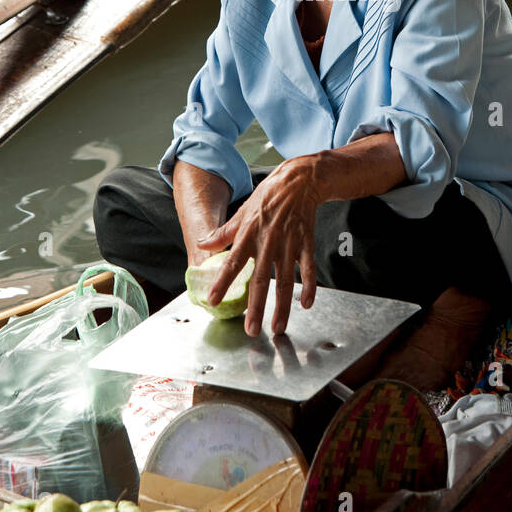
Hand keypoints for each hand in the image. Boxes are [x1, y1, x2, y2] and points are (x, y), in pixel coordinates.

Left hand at [198, 159, 318, 335]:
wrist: (297, 182)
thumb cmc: (267, 198)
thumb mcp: (241, 212)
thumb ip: (223, 233)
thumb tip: (202, 246)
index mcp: (249, 234)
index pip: (232, 262)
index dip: (222, 282)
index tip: (213, 301)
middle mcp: (268, 242)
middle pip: (261, 279)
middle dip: (256, 307)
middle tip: (250, 330)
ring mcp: (289, 244)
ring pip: (286, 281)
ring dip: (282, 306)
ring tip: (277, 327)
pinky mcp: (306, 243)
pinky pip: (308, 269)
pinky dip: (310, 286)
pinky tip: (306, 304)